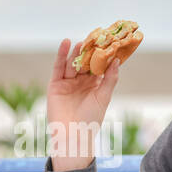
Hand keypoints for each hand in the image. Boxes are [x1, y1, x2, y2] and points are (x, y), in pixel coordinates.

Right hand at [47, 37, 121, 170]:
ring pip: (72, 63)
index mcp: (95, 85)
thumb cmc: (91, 119)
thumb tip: (117, 60)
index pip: (99, 66)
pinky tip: (65, 44)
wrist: (73, 135)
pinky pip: (59, 67)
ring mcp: (68, 82)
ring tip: (81, 42)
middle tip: (94, 37)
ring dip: (76, 52)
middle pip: (85, 62)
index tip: (109, 41)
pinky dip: (61, 55)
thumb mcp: (103, 97)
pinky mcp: (55, 84)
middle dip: (89, 51)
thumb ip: (110, 79)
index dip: (103, 54)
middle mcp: (81, 82)